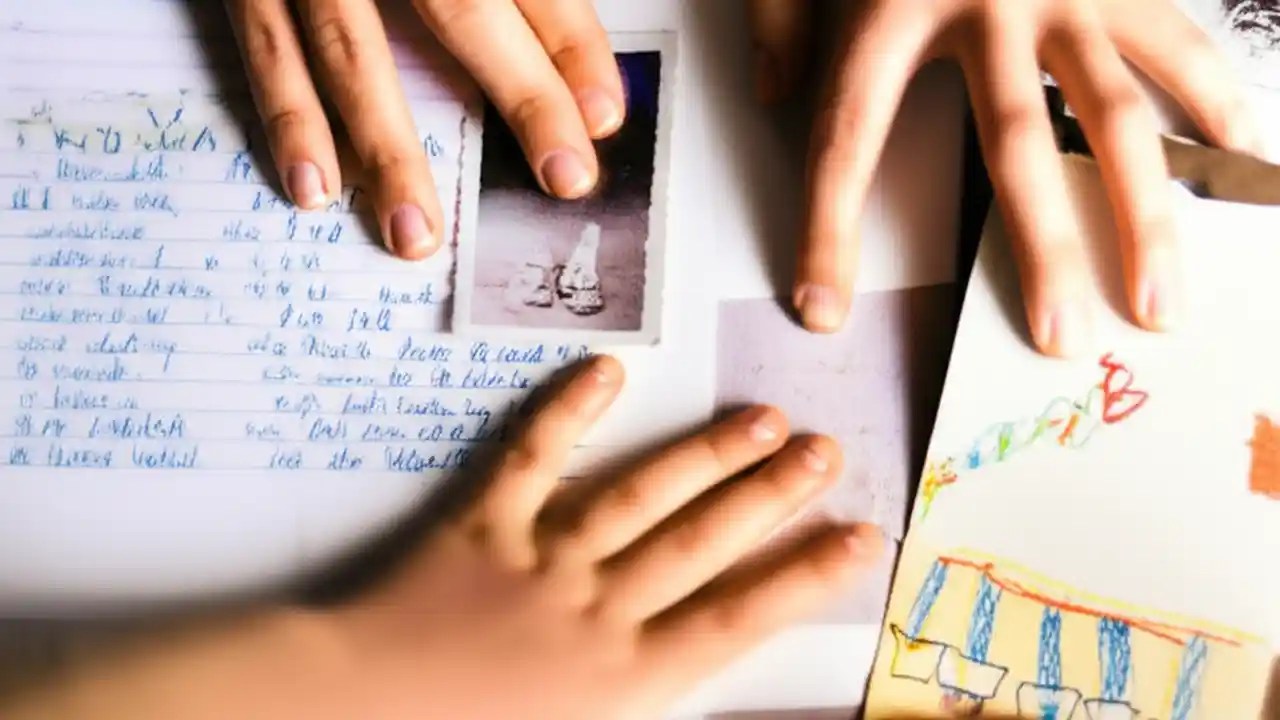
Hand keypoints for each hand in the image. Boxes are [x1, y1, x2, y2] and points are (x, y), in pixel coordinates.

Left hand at [0, 356, 884, 719]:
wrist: (355, 715)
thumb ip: (651, 692)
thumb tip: (708, 655)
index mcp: (627, 678)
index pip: (737, 617)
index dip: (805, 575)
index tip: (861, 533)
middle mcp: (598, 611)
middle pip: (703, 543)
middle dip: (773, 495)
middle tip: (824, 448)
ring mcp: (541, 562)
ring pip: (639, 498)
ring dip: (705, 457)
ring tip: (761, 419)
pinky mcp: (483, 526)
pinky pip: (531, 458)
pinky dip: (568, 411)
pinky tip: (609, 371)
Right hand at [224, 0, 623, 258]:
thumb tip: (562, 43)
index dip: (570, 40)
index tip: (605, 111)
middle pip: (459, 6)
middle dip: (522, 94)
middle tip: (565, 174)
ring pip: (351, 49)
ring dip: (388, 148)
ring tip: (418, 233)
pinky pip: (262, 50)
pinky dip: (289, 121)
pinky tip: (316, 188)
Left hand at [750, 0, 1264, 355]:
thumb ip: (778, 16)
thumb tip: (771, 98)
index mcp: (887, 2)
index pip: (846, 136)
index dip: (830, 229)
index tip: (822, 308)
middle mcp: (983, 1)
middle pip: (1011, 146)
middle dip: (1040, 251)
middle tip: (1062, 340)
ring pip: (1113, 111)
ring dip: (1145, 211)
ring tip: (1161, 299)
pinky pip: (1176, 37)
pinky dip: (1209, 96)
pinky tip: (1236, 157)